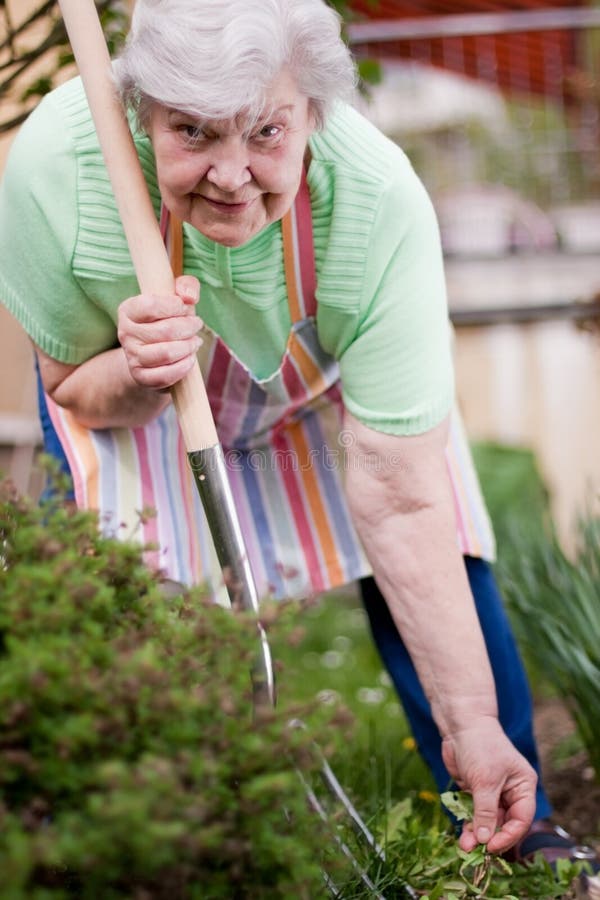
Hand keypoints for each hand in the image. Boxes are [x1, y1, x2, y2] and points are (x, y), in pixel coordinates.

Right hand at [117, 275, 202, 389]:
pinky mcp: (141, 377)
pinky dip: (184, 366)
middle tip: (196, 325)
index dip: (174, 306)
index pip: (150, 305)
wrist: (154, 355)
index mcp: (128, 310)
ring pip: (166, 353)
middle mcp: (125, 333)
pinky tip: (190, 359)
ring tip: (195, 342)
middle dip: (189, 327)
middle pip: (164, 330)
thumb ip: (186, 286)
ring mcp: (132, 357)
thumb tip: (189, 297)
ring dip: (188, 347)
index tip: (186, 308)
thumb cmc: (168, 320)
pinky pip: (165, 375)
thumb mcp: (177, 297)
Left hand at [441, 716, 536, 854]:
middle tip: (473, 849)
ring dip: (477, 833)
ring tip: (464, 845)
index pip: (521, 818)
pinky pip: (475, 812)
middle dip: (490, 837)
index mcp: (523, 786)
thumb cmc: (479, 746)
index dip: (508, 835)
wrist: (460, 725)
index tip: (491, 847)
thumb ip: (486, 811)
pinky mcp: (476, 790)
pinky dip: (470, 822)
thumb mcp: (485, 781)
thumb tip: (486, 840)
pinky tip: (463, 833)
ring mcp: (493, 792)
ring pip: (489, 820)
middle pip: (505, 823)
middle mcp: (511, 791)